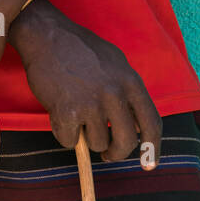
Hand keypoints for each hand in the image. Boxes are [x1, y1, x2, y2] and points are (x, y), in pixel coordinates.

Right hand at [8, 0, 161, 162]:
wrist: (46, 35)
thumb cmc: (79, 49)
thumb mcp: (115, 63)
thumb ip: (128, 92)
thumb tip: (139, 125)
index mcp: (130, 81)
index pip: (152, 123)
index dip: (152, 148)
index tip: (149, 165)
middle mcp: (115, 93)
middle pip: (126, 141)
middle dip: (116, 153)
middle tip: (107, 154)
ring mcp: (92, 103)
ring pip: (97, 143)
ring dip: (85, 136)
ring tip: (75, 113)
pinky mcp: (68, 111)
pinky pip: (69, 141)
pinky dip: (63, 133)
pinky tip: (58, 112)